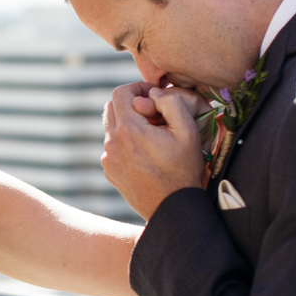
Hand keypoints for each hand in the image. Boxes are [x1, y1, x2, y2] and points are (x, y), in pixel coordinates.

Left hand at [102, 83, 206, 219]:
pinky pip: (113, 147)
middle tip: (154, 113)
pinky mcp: (109, 170)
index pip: (120, 93)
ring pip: (111, 127)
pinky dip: (126, 142)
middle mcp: (112, 143)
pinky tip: (146, 152)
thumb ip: (171, 103)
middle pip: (111, 107)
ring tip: (152, 134)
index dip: (138, 88)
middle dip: (131, 104)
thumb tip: (154, 93)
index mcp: (128, 130)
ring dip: (128, 123)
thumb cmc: (183, 169)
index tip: (154, 95)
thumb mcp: (187, 131)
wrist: (172, 207)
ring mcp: (108, 158)